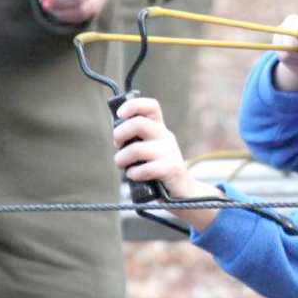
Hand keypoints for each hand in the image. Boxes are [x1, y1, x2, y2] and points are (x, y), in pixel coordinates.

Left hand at [113, 96, 220, 230]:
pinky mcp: (171, 169)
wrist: (182, 191)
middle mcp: (165, 137)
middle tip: (117, 144)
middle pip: (139, 123)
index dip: (133, 105)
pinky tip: (134, 175)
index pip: (151, 106)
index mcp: (159, 128)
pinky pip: (145, 169)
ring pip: (137, 149)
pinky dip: (134, 173)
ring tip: (122, 164)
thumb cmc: (158, 169)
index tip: (120, 114)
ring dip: (122, 158)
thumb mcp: (148, 149)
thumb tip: (116, 129)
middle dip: (120, 133)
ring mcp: (169, 152)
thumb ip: (135, 139)